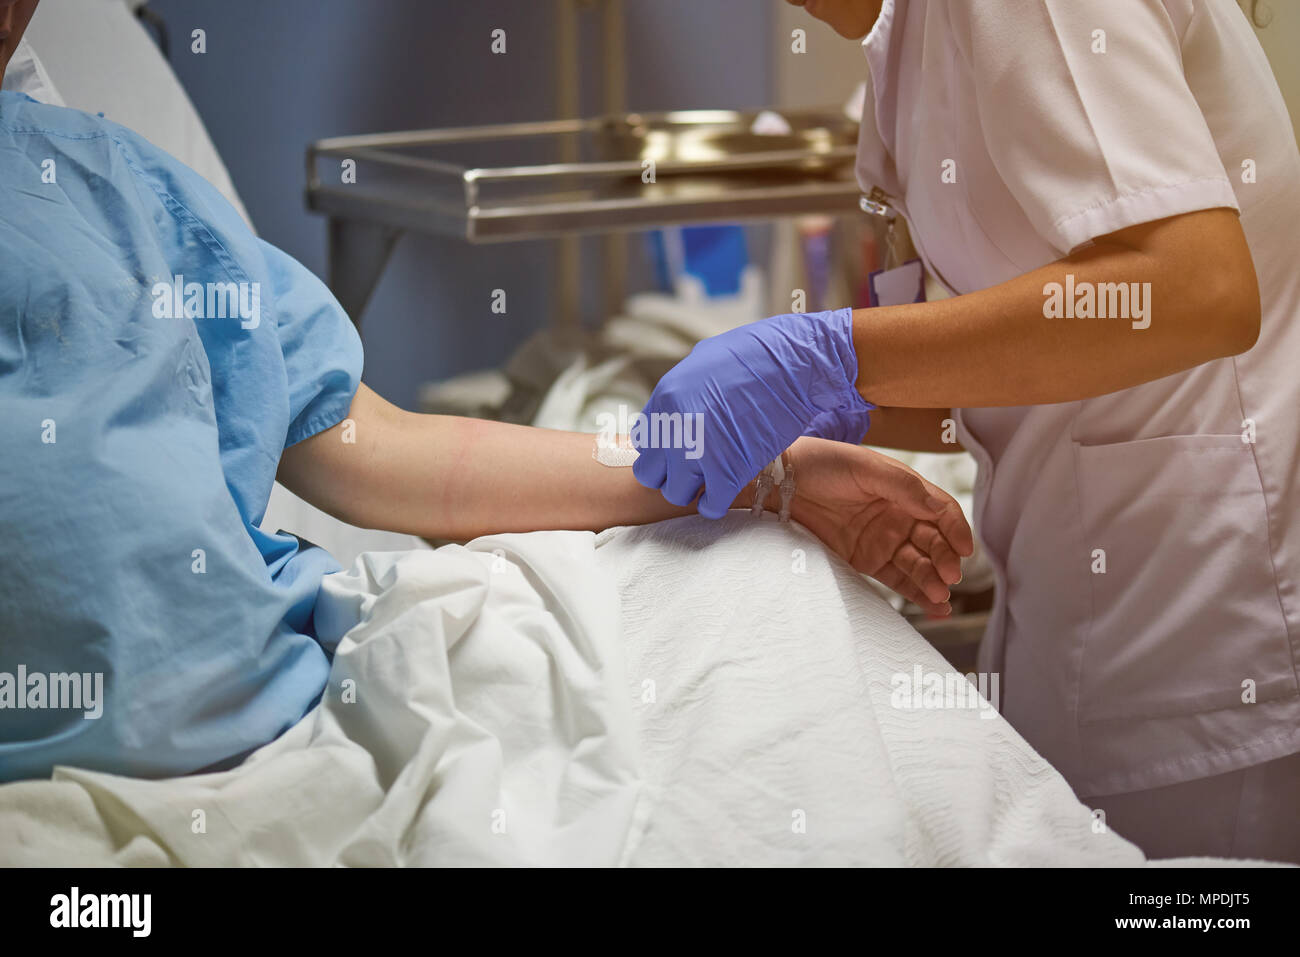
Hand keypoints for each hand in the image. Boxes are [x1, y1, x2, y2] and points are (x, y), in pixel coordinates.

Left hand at [633, 307, 873, 517]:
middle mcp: (675, 428)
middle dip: (670, 473)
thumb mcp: (703, 361)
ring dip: (692, 490)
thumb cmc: (757, 353)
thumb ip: (682, 390)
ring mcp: (699, 452)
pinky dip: (714, 505)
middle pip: (651, 473)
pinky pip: (710, 506)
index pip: (646, 441)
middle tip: (693, 469)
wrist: (796, 362)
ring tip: (711, 480)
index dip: (664, 448)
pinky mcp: (729, 472)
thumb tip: (675, 408)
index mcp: (666, 398)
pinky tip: (722, 495)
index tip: (681, 449)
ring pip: (676, 494)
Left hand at [775, 436, 974, 615]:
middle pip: (934, 541)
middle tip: (949, 576)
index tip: (965, 549)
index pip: (942, 512)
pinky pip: (898, 579)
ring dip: (934, 580)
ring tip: (940, 596)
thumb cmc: (822, 464)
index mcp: (905, 491)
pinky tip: (935, 606)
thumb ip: (903, 487)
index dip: (956, 530)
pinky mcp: (865, 560)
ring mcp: (884, 540)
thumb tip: (938, 508)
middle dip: (946, 560)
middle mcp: (900, 516)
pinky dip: (917, 593)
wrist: (780, 482)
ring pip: (920, 564)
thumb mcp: (865, 468)